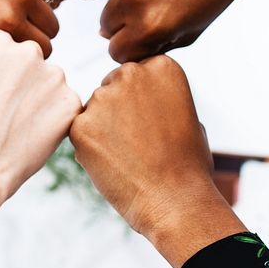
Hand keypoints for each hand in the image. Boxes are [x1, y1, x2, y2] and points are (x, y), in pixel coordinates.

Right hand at [0, 30, 80, 203]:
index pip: (9, 47)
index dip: (3, 72)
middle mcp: (29, 53)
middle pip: (34, 61)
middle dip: (27, 81)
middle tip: (12, 111)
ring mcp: (54, 77)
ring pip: (53, 84)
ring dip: (44, 99)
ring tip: (23, 126)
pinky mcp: (71, 103)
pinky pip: (67, 106)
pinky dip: (57, 120)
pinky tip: (37, 136)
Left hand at [69, 56, 242, 267]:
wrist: (175, 201)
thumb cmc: (188, 164)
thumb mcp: (188, 114)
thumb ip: (161, 97)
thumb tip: (139, 99)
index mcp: (160, 66)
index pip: (137, 75)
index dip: (142, 102)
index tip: (153, 124)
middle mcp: (130, 73)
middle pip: (112, 86)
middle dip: (119, 110)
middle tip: (138, 143)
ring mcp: (102, 98)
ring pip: (94, 109)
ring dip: (103, 128)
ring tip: (129, 157)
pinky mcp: (80, 125)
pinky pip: (79, 131)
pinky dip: (91, 148)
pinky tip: (113, 165)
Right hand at [100, 0, 268, 62]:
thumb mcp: (192, 31)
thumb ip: (155, 43)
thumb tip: (118, 43)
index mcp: (151, 26)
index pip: (117, 52)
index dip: (132, 49)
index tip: (148, 40)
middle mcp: (134, 0)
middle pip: (107, 27)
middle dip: (124, 28)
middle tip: (152, 17)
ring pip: (112, 0)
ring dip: (128, 2)